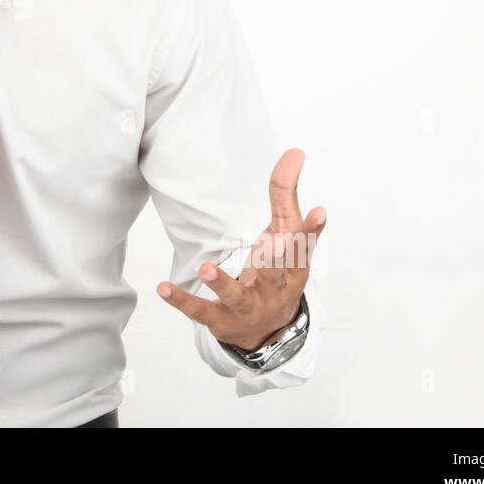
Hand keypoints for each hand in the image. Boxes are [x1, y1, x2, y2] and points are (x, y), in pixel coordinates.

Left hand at [157, 148, 325, 351]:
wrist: (268, 331)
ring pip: (236, 297)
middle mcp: (275, 289)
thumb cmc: (278, 270)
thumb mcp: (284, 235)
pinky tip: (163, 288)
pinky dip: (182, 301)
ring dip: (222, 282)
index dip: (312, 228)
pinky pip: (200, 311)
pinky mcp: (221, 319)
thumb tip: (295, 151)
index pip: (304, 244)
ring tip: (206, 268)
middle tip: (274, 243)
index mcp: (294, 266)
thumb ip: (285, 194)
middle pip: (277, 274)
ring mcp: (248, 306)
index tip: (320, 210)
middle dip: (276, 260)